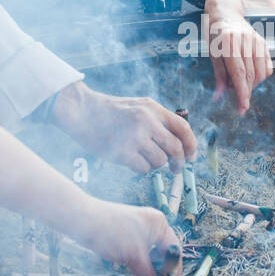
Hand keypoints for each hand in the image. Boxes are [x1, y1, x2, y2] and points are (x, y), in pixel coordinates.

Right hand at [53, 82, 196, 172]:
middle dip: (179, 162)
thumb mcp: (139, 106)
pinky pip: (144, 169)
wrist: (82, 111)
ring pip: (160, 161)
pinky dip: (142, 169)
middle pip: (175, 148)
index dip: (191, 145)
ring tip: (144, 159)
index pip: (183, 128)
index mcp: (153, 109)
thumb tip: (181, 144)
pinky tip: (133, 162)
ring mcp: (134, 137)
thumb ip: (159, 120)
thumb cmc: (111, 111)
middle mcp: (146, 121)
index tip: (191, 157)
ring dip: (156, 165)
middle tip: (176, 169)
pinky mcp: (122, 152)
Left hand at [80, 202, 179, 275]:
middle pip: (163, 253)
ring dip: (148, 269)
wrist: (83, 220)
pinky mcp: (126, 235)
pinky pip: (138, 252)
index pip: (174, 251)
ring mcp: (139, 229)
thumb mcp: (134, 257)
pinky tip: (131, 270)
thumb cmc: (111, 231)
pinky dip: (137, 263)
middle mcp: (152, 225)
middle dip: (160, 272)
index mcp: (159, 224)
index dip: (173, 273)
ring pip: (149, 254)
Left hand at [204, 3, 272, 112]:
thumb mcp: (212, 54)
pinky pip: (267, 65)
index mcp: (229, 44)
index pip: (239, 74)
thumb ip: (219, 75)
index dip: (242, 92)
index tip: (242, 107)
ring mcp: (256, 41)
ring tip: (242, 86)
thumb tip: (219, 97)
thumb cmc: (215, 34)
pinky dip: (262, 76)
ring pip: (262, 72)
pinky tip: (251, 77)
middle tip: (240, 103)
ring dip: (253, 85)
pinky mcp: (263, 42)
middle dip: (247, 92)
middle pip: (251, 75)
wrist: (225, 13)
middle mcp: (245, 42)